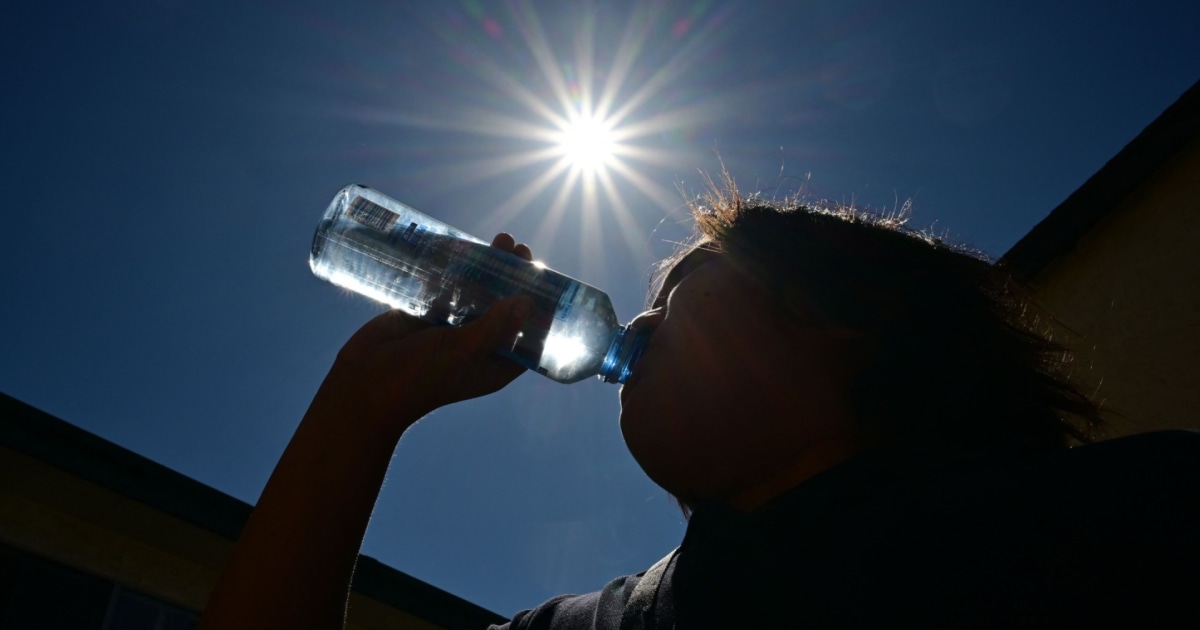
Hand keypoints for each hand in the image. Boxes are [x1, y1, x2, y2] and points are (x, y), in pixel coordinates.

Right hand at [308, 233, 535, 435]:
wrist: (362, 385)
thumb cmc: (417, 378)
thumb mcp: (462, 352)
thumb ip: (494, 327)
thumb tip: (528, 302)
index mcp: (494, 364)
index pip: (528, 335)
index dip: (540, 308)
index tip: (547, 279)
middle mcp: (476, 346)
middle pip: (504, 307)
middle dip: (514, 278)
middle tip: (520, 249)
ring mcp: (450, 329)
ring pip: (476, 293)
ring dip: (488, 268)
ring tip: (500, 239)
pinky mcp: (425, 314)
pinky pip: (447, 288)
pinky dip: (456, 269)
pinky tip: (464, 246)